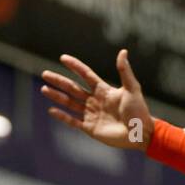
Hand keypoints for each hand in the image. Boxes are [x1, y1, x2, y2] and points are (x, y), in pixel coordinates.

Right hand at [40, 49, 155, 150]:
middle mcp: (95, 101)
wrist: (141, 134)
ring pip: (70, 103)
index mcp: (103, 90)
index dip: (75, 66)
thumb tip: (123, 51)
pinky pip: (73, 121)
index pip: (86, 75)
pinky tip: (51, 110)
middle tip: (45, 74)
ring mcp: (91, 114)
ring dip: (57, 96)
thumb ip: (125, 71)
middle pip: (73, 88)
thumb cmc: (139, 111)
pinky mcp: (90, 128)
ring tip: (44, 89)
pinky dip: (62, 116)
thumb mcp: (132, 89)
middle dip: (59, 81)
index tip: (63, 58)